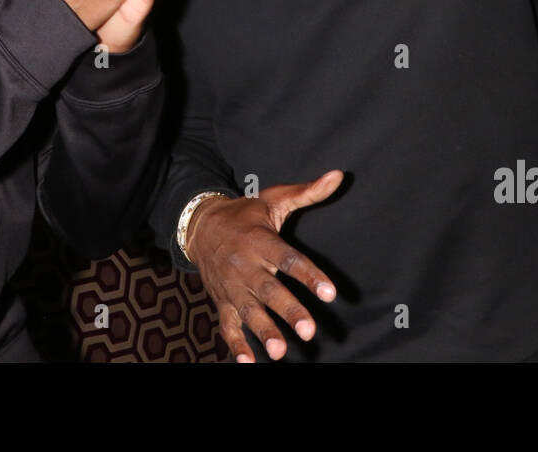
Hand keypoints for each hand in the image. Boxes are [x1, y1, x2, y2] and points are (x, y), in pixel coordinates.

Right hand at [185, 170, 343, 361]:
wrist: (199, 226)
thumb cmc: (245, 214)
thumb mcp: (274, 199)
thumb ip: (307, 192)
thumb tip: (338, 176)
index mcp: (261, 241)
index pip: (289, 259)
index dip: (309, 275)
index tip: (330, 293)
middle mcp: (246, 266)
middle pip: (269, 290)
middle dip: (288, 311)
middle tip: (308, 331)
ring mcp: (232, 286)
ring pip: (249, 311)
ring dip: (264, 332)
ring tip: (280, 352)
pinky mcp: (222, 301)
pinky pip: (228, 325)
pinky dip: (236, 345)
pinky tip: (249, 362)